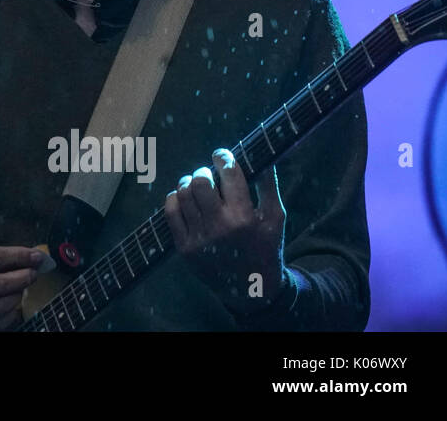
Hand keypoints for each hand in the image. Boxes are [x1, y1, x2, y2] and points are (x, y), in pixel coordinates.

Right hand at [0, 245, 44, 330]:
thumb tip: (17, 257)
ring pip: (3, 305)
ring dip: (19, 293)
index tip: (36, 255)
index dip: (18, 256)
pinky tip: (14, 302)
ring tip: (24, 284)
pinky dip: (11, 312)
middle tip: (35, 270)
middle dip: (24, 276)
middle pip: (1, 284)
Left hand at [164, 148, 285, 313]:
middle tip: (209, 174)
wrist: (252, 291)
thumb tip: (263, 158)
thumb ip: (269, 187)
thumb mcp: (276, 220)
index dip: (223, 158)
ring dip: (188, 183)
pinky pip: (170, 213)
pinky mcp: (185, 248)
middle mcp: (219, 226)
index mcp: (244, 217)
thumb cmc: (266, 250)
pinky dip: (175, 199)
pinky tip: (184, 198)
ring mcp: (199, 238)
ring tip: (197, 184)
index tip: (221, 155)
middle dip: (204, 171)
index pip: (229, 174)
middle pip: (200, 182)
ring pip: (183, 194)